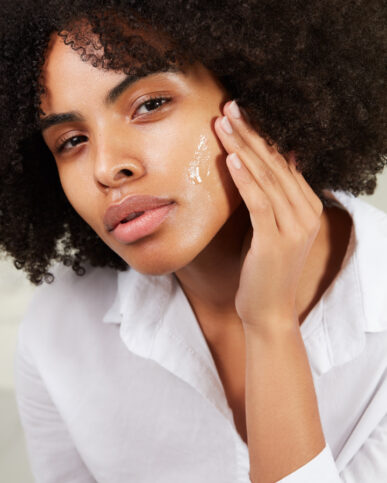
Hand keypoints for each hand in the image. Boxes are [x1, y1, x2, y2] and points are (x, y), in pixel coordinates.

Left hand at [214, 100, 323, 333]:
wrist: (269, 311)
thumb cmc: (264, 269)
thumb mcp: (270, 229)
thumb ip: (271, 199)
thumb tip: (266, 165)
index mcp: (308, 206)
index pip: (283, 163)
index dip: (261, 136)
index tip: (240, 114)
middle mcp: (307, 212)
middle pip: (275, 164)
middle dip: (250, 133)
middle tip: (230, 107)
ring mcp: (295, 227)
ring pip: (267, 178)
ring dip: (243, 148)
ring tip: (223, 123)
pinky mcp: (276, 241)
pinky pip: (259, 202)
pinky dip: (245, 179)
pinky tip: (231, 158)